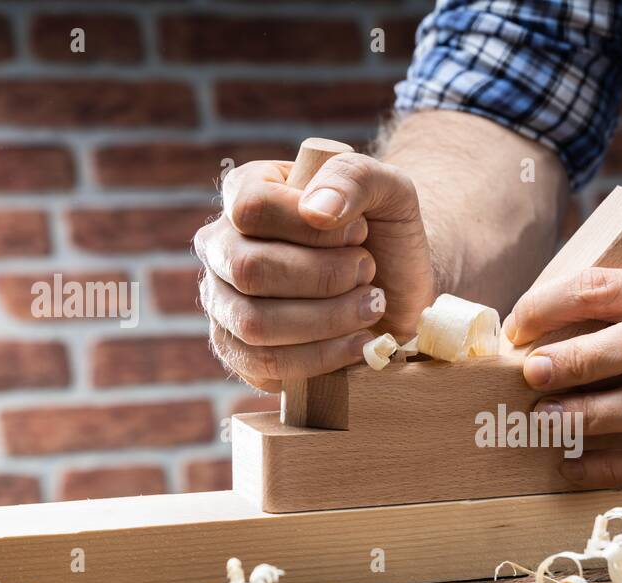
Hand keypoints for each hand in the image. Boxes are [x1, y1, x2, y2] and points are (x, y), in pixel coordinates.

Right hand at [194, 154, 434, 390]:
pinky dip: (322, 358)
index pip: (251, 208)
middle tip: (368, 272)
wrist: (398, 288)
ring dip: (327, 319)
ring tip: (370, 307)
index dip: (311, 228)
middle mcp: (223, 247)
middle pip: (250, 270)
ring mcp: (224, 302)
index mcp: (246, 193)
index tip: (360, 232)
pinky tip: (359, 343)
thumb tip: (316, 210)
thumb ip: (354, 177)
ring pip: (255, 323)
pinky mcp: (240, 352)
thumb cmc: (386, 233)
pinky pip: (264, 365)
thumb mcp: (389, 189)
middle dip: (325, 278)